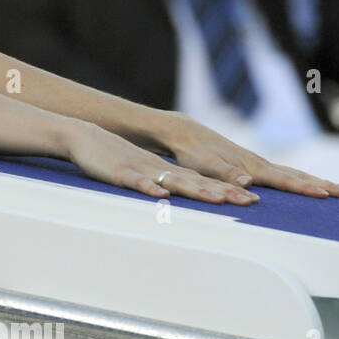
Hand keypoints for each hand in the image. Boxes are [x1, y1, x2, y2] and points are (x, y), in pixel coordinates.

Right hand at [63, 120, 261, 204]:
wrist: (84, 136)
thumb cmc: (112, 158)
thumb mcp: (141, 172)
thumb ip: (161, 182)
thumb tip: (179, 198)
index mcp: (166, 170)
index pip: (203, 181)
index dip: (228, 190)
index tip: (254, 200)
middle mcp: (159, 169)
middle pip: (196, 182)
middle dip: (224, 192)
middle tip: (250, 202)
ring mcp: (140, 170)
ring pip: (173, 181)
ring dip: (196, 190)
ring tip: (218, 199)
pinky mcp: (120, 173)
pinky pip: (137, 182)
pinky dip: (150, 188)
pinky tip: (161, 195)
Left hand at [159, 112, 338, 198]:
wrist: (185, 132)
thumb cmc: (193, 151)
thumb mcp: (205, 164)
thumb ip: (226, 174)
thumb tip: (249, 184)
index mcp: (251, 166)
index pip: (283, 180)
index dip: (304, 188)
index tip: (326, 194)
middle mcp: (258, 164)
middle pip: (296, 176)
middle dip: (321, 184)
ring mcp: (257, 163)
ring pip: (293, 174)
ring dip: (316, 181)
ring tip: (338, 189)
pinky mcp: (252, 165)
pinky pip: (283, 174)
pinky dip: (300, 180)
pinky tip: (308, 185)